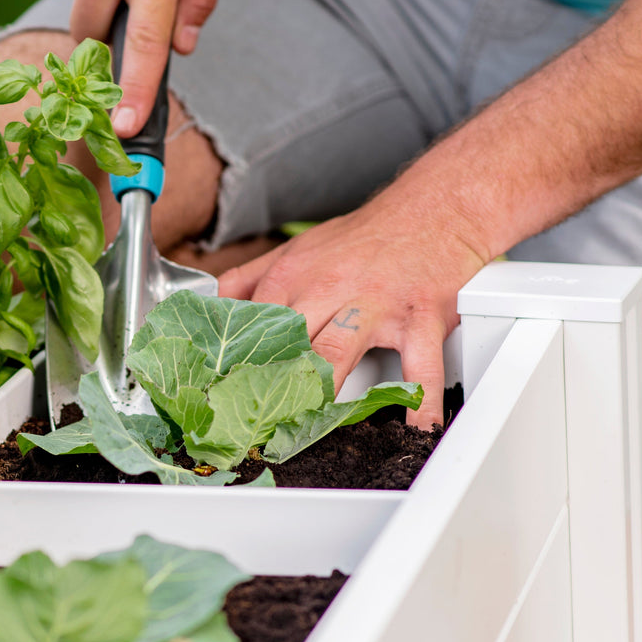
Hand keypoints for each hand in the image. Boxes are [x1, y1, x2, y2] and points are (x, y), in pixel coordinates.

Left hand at [219, 202, 491, 429]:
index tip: (224, 401)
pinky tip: (415, 429)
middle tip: (257, 428)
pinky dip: (421, 402)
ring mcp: (375, 304)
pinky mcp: (419, 317)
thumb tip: (210, 307)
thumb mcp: (297, 249)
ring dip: (320, 392)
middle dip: (269, 386)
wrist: (431, 212)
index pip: (250, 328)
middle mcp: (328, 288)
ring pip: (337, 353)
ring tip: (308, 428)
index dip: (235, 367)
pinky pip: (420, 367)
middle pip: (286, 343)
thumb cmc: (361, 239)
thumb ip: (250, 279)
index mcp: (292, 276)